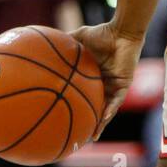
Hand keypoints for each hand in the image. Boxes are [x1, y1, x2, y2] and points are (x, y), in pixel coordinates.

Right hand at [72, 22, 143, 138]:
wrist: (120, 31)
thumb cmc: (102, 33)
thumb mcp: (78, 39)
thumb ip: (63, 43)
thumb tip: (42, 41)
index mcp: (93, 77)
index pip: (84, 96)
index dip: (77, 107)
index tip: (65, 118)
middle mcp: (104, 85)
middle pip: (96, 108)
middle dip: (89, 122)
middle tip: (79, 135)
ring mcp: (115, 86)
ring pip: (107, 109)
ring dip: (101, 123)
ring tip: (92, 136)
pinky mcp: (124, 85)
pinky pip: (117, 101)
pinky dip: (110, 110)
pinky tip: (102, 120)